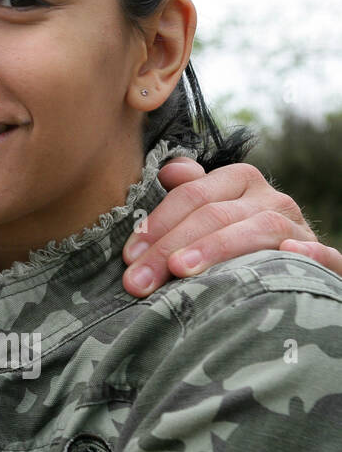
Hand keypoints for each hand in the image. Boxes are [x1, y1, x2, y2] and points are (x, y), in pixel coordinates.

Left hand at [121, 158, 326, 295]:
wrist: (293, 267)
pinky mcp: (324, 259)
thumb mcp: (211, 212)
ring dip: (217, 248)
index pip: (192, 195)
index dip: (157, 224)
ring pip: (258, 228)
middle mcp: (271, 199)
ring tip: (182, 269)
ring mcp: (299, 227)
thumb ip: (188, 192)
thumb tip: (168, 171)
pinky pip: (321, 254)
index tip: (129, 256)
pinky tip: (286, 255)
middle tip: (139, 281)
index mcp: (239, 181)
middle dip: (170, 247)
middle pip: (214, 215)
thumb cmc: (237, 240)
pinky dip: (306, 253)